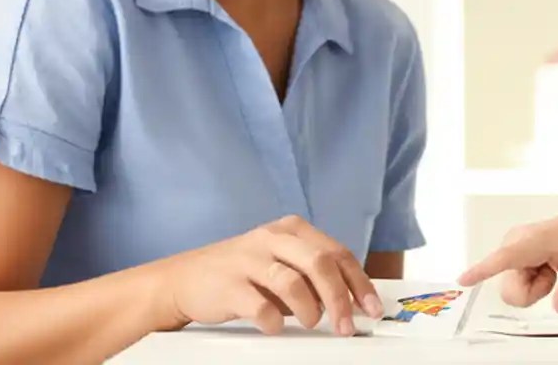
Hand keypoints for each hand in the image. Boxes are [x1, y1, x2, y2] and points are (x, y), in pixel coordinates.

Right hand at [156, 215, 383, 336]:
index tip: (372, 308)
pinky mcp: (228, 285)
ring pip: (293, 282)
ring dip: (310, 309)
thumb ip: (314, 275)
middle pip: (321, 264)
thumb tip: (353, 301)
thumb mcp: (281, 262)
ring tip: (311, 323)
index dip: (359, 283)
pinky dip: (275, 321)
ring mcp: (248, 259)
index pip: (338, 253)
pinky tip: (275, 325)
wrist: (185, 279)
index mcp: (291, 229)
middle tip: (346, 326)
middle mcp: (272, 238)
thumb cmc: (242, 272)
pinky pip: (260, 306)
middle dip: (341, 299)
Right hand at [457, 198, 557, 312]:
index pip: (504, 258)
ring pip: (514, 290)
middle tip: (553, 275)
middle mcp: (515, 244)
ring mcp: (513, 252)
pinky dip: (536, 285)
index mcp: (531, 241)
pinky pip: (518, 286)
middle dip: (533, 293)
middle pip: (511, 289)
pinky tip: (548, 268)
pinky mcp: (514, 258)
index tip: (461, 281)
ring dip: (536, 289)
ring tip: (552, 270)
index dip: (482, 270)